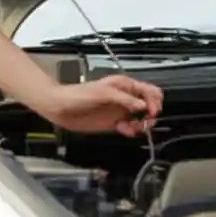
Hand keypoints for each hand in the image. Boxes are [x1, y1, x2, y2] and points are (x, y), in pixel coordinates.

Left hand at [38, 75, 162, 136]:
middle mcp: (125, 97)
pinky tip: (124, 130)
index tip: (151, 112)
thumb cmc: (79, 95)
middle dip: (151, 114)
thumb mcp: (103, 93)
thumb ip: (124, 99)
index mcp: (125, 85)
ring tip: (132, 127)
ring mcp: (120, 110)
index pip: (150, 91)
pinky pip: (130, 127)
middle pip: (149, 105)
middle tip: (144, 121)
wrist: (61, 108)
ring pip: (142, 118)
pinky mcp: (114, 123)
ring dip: (142, 124)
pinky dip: (131, 130)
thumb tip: (143, 106)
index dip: (154, 101)